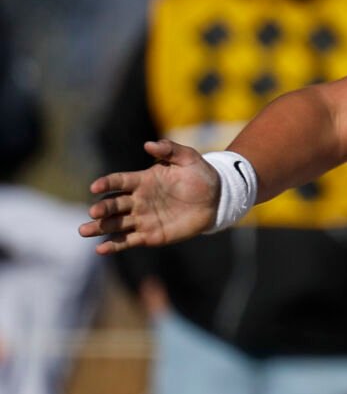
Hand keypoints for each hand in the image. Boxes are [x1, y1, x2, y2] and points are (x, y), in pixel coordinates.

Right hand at [81, 139, 220, 252]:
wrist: (216, 199)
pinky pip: (128, 241)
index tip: (95, 187)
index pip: (119, 181)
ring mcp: (142, 218)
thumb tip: (149, 144)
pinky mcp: (150, 235)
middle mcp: (137, 200)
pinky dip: (114, 245)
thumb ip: (170, 149)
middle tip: (94, 212)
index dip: (107, 183)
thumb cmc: (200, 175)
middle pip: (114, 204)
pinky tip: (101, 249)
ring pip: (116, 224)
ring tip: (84, 230)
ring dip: (100, 227)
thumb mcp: (188, 158)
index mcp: (142, 180)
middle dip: (102, 208)